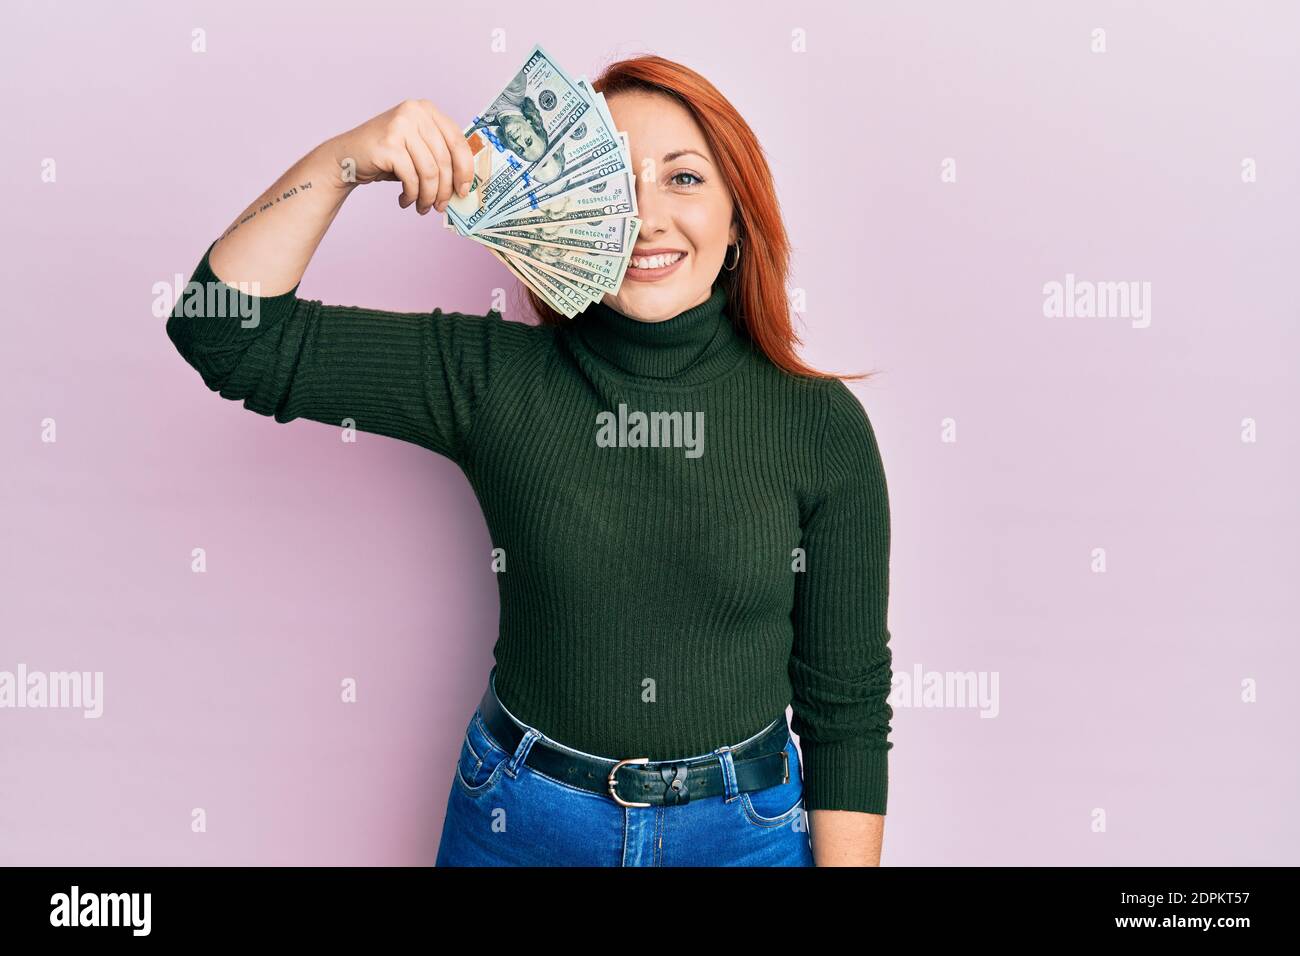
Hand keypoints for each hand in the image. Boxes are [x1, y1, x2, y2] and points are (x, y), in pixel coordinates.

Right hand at [322, 99, 474, 214]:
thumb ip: (440, 156)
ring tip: (422, 207)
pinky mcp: (388, 144)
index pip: (458, 141)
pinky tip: (405, 200)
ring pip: (430, 172)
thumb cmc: (387, 156)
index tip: (464, 191)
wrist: (346, 156)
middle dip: (445, 190)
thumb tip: (466, 184)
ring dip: (428, 197)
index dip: (465, 169)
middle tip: (440, 207)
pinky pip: (412, 178)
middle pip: (445, 160)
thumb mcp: (417, 148)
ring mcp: (400, 125)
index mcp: (427, 110)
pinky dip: (411, 195)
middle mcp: (415, 112)